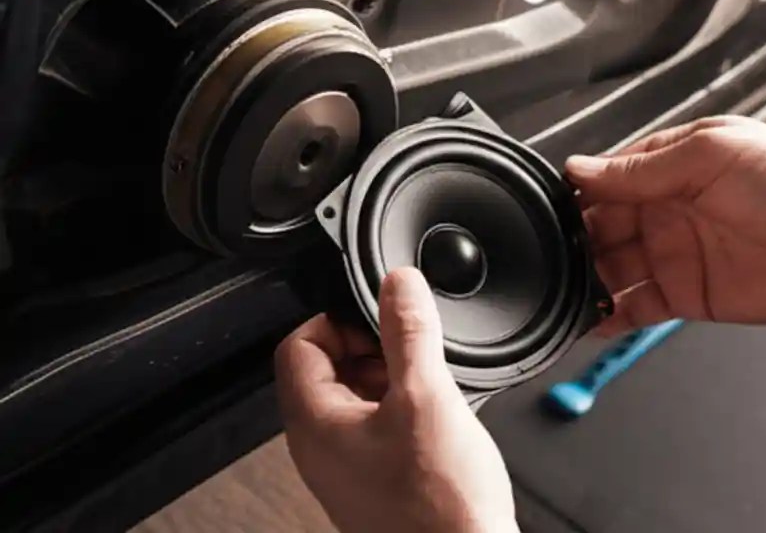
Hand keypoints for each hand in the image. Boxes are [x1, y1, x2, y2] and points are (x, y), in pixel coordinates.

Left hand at [274, 268, 516, 532]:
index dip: (339, 319)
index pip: (298, 344)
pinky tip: (441, 419)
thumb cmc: (439, 507)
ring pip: (358, 397)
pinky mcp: (378, 483)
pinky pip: (380, 427)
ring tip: (431, 386)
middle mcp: (321, 449)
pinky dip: (407, 410)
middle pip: (327, 368)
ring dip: (393, 378)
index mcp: (314, 425)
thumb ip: (409, 332)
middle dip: (373, 347)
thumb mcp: (428, 397)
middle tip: (410, 351)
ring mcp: (349, 469)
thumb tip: (399, 284)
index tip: (380, 316)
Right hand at [567, 116, 765, 335]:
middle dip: (576, 241)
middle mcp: (666, 210)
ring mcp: (674, 254)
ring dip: (586, 279)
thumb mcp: (709, 154)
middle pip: (600, 228)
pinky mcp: (686, 296)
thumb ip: (642, 167)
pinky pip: (635, 308)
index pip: (606, 180)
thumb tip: (582, 168)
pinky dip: (608, 315)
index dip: (577, 196)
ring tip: (562, 289)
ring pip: (611, 270)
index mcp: (669, 166)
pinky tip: (588, 317)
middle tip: (553, 255)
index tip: (550, 211)